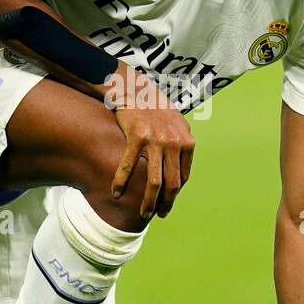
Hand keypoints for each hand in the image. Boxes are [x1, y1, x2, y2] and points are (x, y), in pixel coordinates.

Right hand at [107, 70, 194, 218]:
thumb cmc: (155, 106)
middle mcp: (175, 142)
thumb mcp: (177, 121)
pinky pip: (128, 166)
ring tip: (143, 213)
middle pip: (172, 184)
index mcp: (187, 141)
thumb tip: (185, 158)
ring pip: (154, 181)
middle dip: (165, 204)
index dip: (175, 194)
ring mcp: (156, 140)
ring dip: (148, 201)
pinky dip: (121, 182)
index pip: (183, 177)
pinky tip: (116, 193)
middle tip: (158, 215)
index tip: (167, 203)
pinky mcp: (137, 137)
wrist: (136, 87)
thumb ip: (182, 139)